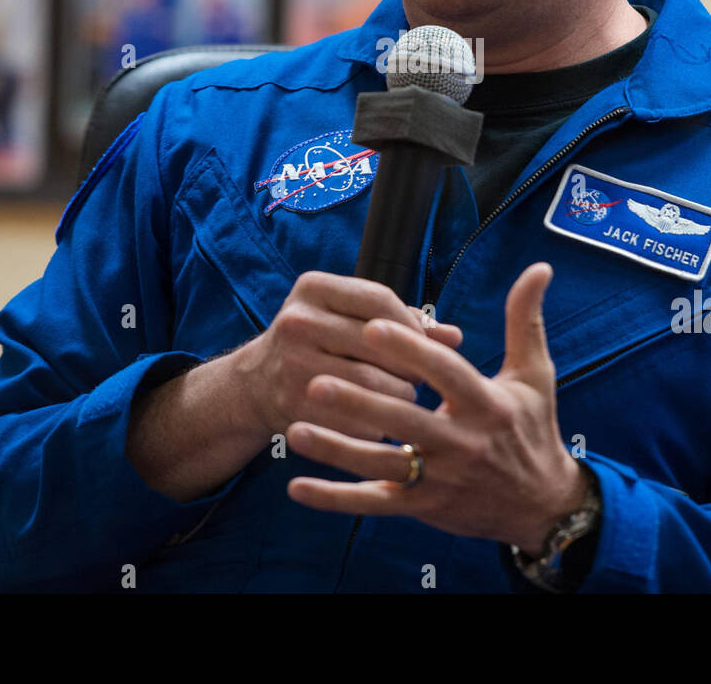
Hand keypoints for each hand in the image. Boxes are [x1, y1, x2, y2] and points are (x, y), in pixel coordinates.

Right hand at [241, 271, 462, 438]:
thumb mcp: (347, 318)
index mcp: (313, 288)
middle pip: (379, 343)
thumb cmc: (319, 343)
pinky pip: (354, 418)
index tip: (424, 345)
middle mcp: (298, 320)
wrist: (254, 385)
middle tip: (418, 377)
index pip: (380, 298)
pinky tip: (380, 420)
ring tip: (402, 396)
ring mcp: (292, 363)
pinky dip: (376, 422)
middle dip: (409, 363)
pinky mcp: (293, 404)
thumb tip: (455, 337)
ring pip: (372, 384)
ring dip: (398, 395)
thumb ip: (402, 322)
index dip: (411, 324)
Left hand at [284, 262, 586, 554]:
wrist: (543, 506)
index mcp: (486, 404)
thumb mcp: (535, 374)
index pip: (445, 372)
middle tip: (316, 380)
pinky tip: (297, 488)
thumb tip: (539, 267)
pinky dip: (335, 499)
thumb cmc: (533, 428)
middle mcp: (463, 443)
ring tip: (295, 428)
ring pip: (382, 465)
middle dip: (359, 400)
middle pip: (405, 420)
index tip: (373, 325)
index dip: (410, 350)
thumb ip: (525, 320)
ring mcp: (441, 479)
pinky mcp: (424, 507)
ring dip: (337, 449)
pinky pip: (374, 504)